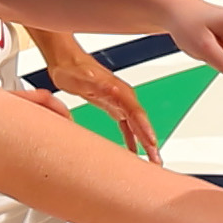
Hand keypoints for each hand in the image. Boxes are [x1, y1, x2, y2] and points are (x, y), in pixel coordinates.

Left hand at [42, 38, 163, 157]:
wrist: (66, 60)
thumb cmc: (74, 67)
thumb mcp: (85, 77)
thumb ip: (100, 84)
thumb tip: (117, 90)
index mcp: (121, 92)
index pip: (137, 114)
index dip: (145, 130)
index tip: (152, 144)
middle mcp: (124, 98)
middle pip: (141, 124)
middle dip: (150, 143)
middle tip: (156, 162)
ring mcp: (119, 103)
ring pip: (137, 127)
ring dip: (144, 144)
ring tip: (150, 161)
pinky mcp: (112, 107)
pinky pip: (127, 127)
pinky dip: (132, 140)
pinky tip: (132, 151)